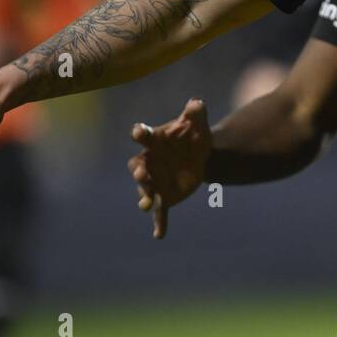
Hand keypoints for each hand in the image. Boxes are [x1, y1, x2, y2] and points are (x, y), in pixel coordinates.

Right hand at [128, 97, 212, 239]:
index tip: (139, 131)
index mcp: (154, 141)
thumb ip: (197, 112)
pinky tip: (159, 234)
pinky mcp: (165, 197)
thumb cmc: (192, 136)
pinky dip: (159, 223)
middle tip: (141, 175)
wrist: (200, 156)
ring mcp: (155, 181)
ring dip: (145, 197)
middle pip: (137, 167)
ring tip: (146, 205)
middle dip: (138, 172)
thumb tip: (197, 103)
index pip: (143, 135)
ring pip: (145, 191)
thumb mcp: (198, 124)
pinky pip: (160, 212)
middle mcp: (149, 162)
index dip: (140, 133)